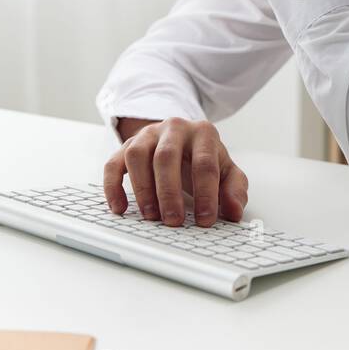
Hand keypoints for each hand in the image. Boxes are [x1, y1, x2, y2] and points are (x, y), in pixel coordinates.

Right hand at [103, 117, 248, 226]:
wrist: (181, 140)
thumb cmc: (204, 160)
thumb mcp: (227, 172)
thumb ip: (235, 190)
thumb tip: (234, 211)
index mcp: (203, 133)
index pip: (204, 163)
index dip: (205, 193)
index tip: (205, 219)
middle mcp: (174, 129)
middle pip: (166, 157)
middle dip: (169, 192)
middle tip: (173, 221)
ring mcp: (147, 135)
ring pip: (137, 156)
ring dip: (143, 188)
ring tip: (151, 216)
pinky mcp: (126, 146)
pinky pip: (113, 164)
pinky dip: (113, 187)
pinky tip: (120, 208)